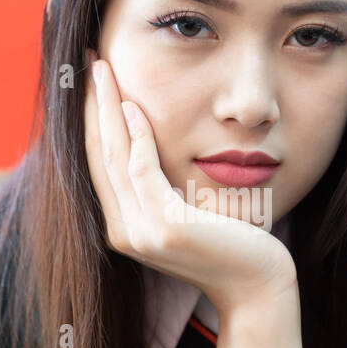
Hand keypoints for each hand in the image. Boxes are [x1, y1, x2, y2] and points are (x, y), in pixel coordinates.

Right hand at [83, 51, 296, 315]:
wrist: (258, 285)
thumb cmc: (233, 243)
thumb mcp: (190, 209)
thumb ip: (165, 185)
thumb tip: (155, 142)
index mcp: (125, 226)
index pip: (99, 163)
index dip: (91, 119)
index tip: (92, 80)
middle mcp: (123, 232)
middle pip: (98, 154)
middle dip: (92, 105)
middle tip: (88, 61)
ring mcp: (140, 232)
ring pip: (113, 156)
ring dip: (107, 108)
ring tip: (103, 68)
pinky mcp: (164, 227)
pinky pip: (142, 169)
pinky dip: (136, 134)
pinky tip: (134, 105)